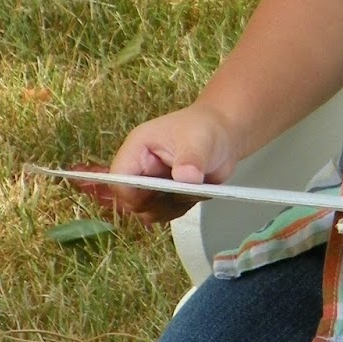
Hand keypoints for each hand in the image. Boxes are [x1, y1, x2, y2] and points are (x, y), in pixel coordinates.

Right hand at [81, 104, 241, 226]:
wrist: (224, 134)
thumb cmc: (205, 129)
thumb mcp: (199, 140)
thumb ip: (191, 159)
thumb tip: (186, 179)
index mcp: (137, 150)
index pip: (118, 180)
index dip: (132, 195)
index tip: (159, 196)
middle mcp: (140, 169)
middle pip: (131, 201)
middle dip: (156, 204)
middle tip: (182, 193)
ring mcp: (153, 185)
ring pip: (148, 212)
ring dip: (170, 209)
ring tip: (193, 190)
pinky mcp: (166, 196)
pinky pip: (166, 213)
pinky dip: (181, 209)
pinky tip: (196, 193)